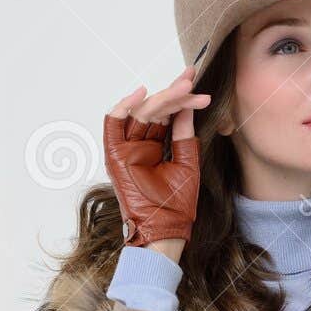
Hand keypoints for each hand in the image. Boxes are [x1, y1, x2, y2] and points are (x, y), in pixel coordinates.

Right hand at [103, 67, 209, 248]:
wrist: (166, 229)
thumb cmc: (177, 204)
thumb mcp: (187, 163)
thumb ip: (183, 135)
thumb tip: (186, 107)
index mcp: (155, 147)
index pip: (166, 115)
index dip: (180, 98)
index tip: (198, 85)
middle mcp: (139, 145)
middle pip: (154, 110)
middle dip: (174, 93)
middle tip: (192, 81)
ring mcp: (126, 150)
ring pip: (140, 113)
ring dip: (161, 97)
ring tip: (183, 87)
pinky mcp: (115, 156)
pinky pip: (113, 124)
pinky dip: (124, 106)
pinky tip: (142, 93)